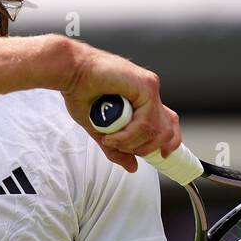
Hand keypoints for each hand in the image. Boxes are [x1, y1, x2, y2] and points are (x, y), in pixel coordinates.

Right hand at [59, 38, 181, 172]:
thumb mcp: (100, 129)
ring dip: (131, 142)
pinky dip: (129, 134)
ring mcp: (149, 88)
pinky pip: (146, 122)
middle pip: (168, 128)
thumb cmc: (81, 93)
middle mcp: (149, 93)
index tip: (162, 155)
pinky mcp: (146, 86)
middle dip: (148, 147)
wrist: (70, 73)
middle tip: (124, 148)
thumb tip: (133, 167)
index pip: (168, 122)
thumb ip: (117, 147)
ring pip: (155, 130)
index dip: (170, 141)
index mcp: (141, 100)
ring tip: (110, 139)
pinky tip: (111, 134)